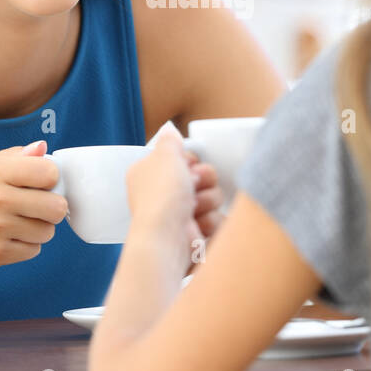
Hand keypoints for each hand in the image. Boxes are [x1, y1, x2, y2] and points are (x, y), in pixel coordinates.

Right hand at [0, 141, 66, 274]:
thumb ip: (15, 156)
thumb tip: (43, 148)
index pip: (50, 172)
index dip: (51, 180)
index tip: (41, 185)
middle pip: (57, 206)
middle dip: (51, 209)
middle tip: (36, 209)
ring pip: (48, 232)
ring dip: (38, 230)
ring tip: (17, 225)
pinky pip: (33, 251)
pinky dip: (24, 247)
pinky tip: (7, 239)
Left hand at [126, 127, 221, 260]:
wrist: (166, 238)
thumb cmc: (162, 196)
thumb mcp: (165, 156)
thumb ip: (170, 140)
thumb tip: (170, 131)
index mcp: (152, 174)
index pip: (185, 159)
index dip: (191, 162)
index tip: (187, 167)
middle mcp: (165, 194)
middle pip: (204, 177)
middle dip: (204, 181)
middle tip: (192, 187)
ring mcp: (181, 215)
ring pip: (214, 198)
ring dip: (208, 202)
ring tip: (192, 210)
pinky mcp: (196, 233)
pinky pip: (218, 220)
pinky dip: (210, 223)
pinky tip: (197, 227)